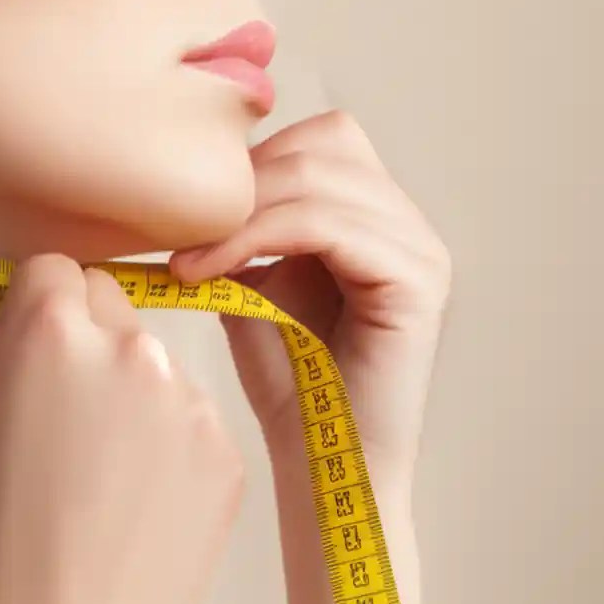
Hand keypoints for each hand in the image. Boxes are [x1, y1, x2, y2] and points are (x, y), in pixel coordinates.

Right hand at [0, 254, 243, 603]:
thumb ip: (17, 349)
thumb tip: (48, 308)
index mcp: (51, 332)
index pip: (55, 267)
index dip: (37, 308)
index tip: (30, 347)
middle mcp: (133, 350)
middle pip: (112, 303)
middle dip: (88, 340)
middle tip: (62, 417)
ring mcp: (190, 403)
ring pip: (156, 364)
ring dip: (133, 397)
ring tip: (98, 478)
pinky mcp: (227, 453)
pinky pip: (191, 421)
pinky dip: (169, 447)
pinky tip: (137, 503)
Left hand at [171, 110, 450, 475]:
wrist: (322, 465)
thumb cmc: (291, 385)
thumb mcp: (256, 284)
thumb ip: (247, 228)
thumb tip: (196, 180)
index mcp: (380, 219)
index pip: (323, 138)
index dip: (252, 162)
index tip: (186, 213)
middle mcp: (410, 226)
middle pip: (327, 142)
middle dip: (244, 183)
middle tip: (181, 233)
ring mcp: (421, 250)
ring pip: (322, 178)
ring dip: (241, 213)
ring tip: (189, 261)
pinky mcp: (417, 282)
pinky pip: (329, 225)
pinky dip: (258, 238)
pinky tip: (212, 273)